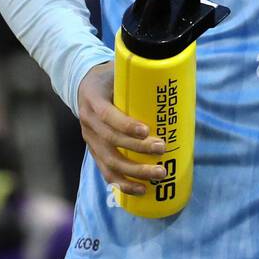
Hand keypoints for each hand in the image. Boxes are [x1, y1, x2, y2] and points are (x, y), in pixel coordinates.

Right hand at [77, 61, 167, 197]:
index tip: (146, 130)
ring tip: (159, 174)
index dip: (125, 125)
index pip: (107, 115)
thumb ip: (139, 73)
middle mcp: (89, 122)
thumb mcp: (118, 69)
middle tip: (163, 148)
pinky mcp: (95, 151)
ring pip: (110, 162)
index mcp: (94, 100)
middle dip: (138, 149)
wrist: (83, 84)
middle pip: (112, 142)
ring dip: (135, 172)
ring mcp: (90, 140)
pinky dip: (123, 184)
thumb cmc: (110, 77)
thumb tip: (175, 75)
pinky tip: (141, 190)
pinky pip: (107, 172)